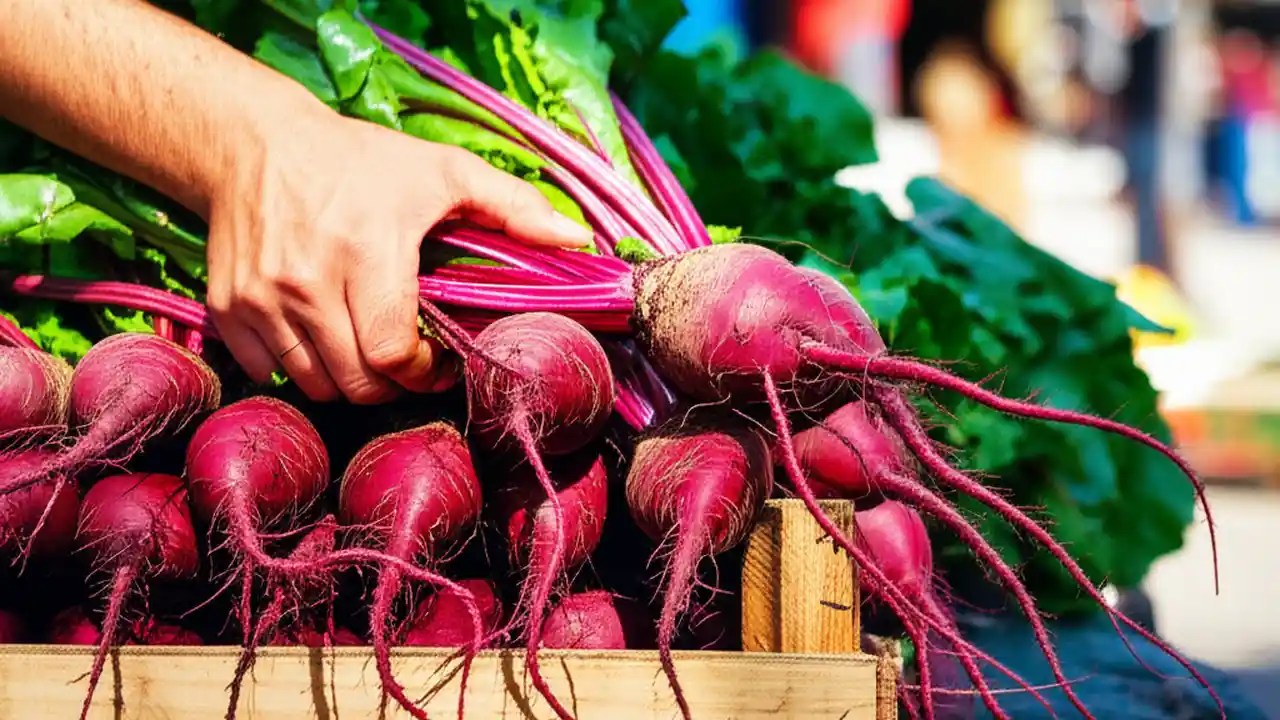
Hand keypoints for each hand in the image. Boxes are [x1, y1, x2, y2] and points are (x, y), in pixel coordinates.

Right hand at [205, 109, 591, 403]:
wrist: (254, 143)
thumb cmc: (360, 161)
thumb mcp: (444, 172)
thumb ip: (514, 207)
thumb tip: (578, 242)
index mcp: (367, 251)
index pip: (396, 353)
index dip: (425, 371)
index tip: (439, 361)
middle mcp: (307, 281)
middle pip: (358, 382)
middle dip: (392, 384)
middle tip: (408, 361)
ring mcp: (261, 299)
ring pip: (315, 385)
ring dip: (349, 381)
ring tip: (367, 349)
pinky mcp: (229, 309)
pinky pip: (270, 371)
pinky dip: (300, 369)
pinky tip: (323, 338)